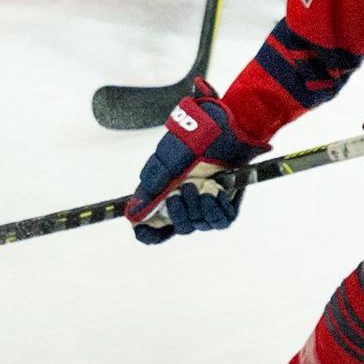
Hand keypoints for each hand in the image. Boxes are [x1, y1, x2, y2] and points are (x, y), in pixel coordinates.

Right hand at [125, 79, 268, 243]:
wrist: (228, 129)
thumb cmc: (194, 140)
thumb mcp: (166, 160)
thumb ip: (152, 186)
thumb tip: (135, 210)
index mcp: (165, 194)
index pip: (154, 228)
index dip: (149, 233)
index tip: (145, 230)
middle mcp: (185, 202)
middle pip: (180, 228)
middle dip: (181, 213)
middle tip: (185, 189)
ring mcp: (206, 203)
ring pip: (201, 224)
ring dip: (201, 207)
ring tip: (204, 186)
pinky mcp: (226, 203)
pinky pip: (222, 221)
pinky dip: (219, 208)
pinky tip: (218, 191)